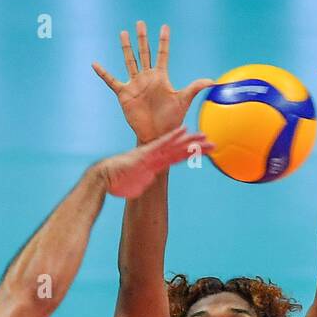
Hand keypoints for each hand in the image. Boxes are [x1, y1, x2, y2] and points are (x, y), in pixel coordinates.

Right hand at [93, 22, 213, 142]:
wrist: (157, 135)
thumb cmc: (171, 120)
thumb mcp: (184, 100)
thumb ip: (195, 87)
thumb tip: (213, 81)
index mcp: (160, 77)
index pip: (162, 54)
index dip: (163, 41)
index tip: (165, 27)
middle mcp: (147, 78)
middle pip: (144, 53)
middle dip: (142, 38)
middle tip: (140, 23)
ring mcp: (135, 85)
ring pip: (130, 61)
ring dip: (126, 48)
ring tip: (123, 33)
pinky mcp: (124, 94)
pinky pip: (111, 81)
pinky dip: (103, 73)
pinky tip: (95, 64)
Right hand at [97, 126, 211, 198]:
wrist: (103, 178)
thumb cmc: (116, 183)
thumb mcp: (135, 187)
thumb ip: (143, 184)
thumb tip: (148, 184)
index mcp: (153, 163)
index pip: (175, 158)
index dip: (189, 153)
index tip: (202, 151)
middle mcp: (154, 156)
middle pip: (179, 150)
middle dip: (196, 147)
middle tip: (213, 144)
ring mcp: (150, 154)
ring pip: (174, 146)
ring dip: (191, 142)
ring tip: (206, 136)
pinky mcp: (145, 154)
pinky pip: (161, 144)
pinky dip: (173, 137)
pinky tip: (184, 130)